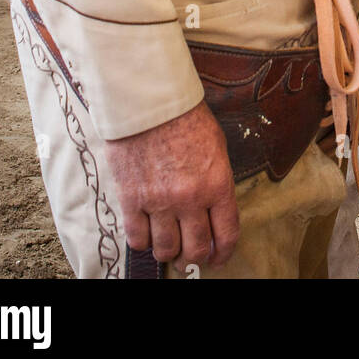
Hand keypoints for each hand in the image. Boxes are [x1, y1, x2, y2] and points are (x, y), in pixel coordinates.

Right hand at [105, 100, 239, 273]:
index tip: (218, 257)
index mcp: (217, 184)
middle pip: (196, 249)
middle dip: (195, 256)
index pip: (226, 234)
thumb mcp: (216, 147)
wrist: (149, 101)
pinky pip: (137, 238)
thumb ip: (216, 182)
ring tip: (167, 242)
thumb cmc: (185, 118)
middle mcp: (190, 199)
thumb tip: (215, 212)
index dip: (223, 253)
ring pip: (166, 249)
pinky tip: (146, 231)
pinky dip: (143, 240)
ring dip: (169, 251)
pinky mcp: (131, 199)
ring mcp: (159, 201)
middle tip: (190, 252)